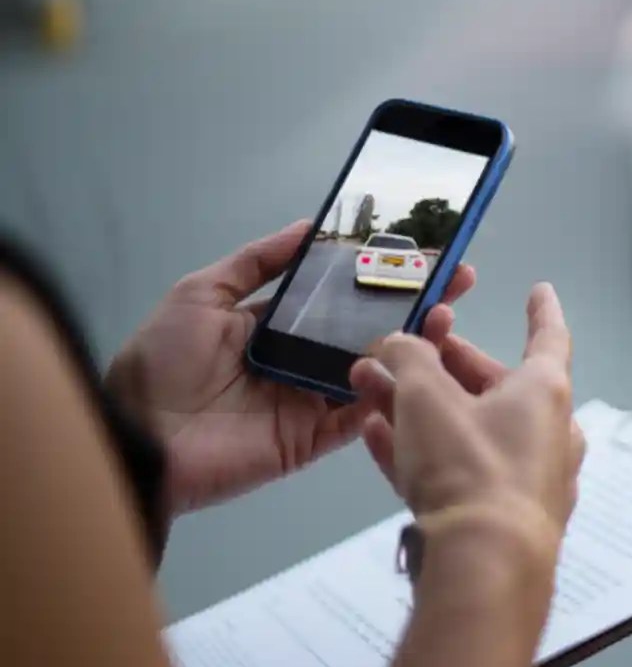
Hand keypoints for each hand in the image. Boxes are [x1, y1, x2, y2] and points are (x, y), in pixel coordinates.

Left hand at [104, 221, 476, 515]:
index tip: (423, 254)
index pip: (343, 296)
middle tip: (458, 280)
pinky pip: (360, 415)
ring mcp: (312, 400)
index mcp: (278, 325)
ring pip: (376, 370)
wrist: (139, 438)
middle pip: (370, 330)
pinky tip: (425, 369)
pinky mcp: (314, 438)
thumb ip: (257, 263)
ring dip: (415, 346)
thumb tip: (308, 227)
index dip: (381, 276)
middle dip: (415, 305)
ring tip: (446, 318)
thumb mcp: (201, 294)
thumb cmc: (162, 362)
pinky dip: (393, 396)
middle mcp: (302, 359)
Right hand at [350, 283, 584, 531]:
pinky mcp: (498, 519)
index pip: (548, 337)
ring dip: (417, 408)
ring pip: (467, 429)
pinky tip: (373, 437)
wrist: (484, 565)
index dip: (540, 311)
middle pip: (493, 386)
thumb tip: (397, 344)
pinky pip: (456, 471)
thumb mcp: (426, 396)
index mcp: (544, 391)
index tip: (539, 289)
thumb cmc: (468, 465)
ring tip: (367, 389)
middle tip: (404, 351)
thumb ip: (407, 359)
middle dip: (441, 366)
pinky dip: (419, 451)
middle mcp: (547, 432)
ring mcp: (526, 480)